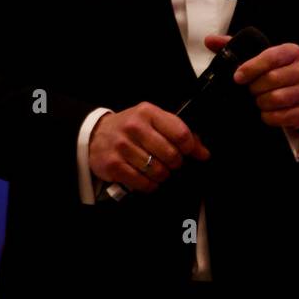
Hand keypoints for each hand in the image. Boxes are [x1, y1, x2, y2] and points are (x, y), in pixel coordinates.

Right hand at [88, 102, 210, 193]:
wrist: (95, 135)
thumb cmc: (130, 129)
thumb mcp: (153, 122)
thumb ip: (178, 133)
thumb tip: (204, 153)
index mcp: (148, 112)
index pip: (180, 133)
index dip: (190, 147)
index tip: (189, 152)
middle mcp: (134, 127)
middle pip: (171, 154)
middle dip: (175, 163)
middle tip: (170, 163)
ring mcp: (122, 146)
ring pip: (158, 171)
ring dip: (162, 175)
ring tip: (157, 170)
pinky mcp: (114, 165)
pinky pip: (143, 183)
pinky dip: (149, 185)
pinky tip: (146, 178)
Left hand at [205, 35, 298, 129]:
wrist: (298, 94)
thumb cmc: (273, 73)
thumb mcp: (256, 57)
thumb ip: (233, 47)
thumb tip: (209, 40)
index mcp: (291, 52)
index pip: (270, 57)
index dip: (251, 68)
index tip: (237, 77)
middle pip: (272, 79)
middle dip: (254, 88)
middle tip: (250, 91)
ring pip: (276, 98)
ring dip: (261, 103)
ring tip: (257, 101)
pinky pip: (282, 116)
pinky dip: (269, 117)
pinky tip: (265, 113)